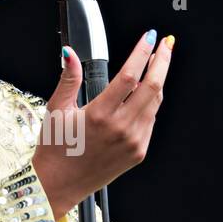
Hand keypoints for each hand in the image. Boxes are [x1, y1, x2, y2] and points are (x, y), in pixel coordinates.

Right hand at [31, 31, 174, 221]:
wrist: (60, 183)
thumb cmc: (56, 148)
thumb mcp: (56, 109)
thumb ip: (68, 79)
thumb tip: (71, 54)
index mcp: (99, 115)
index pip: (130, 76)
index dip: (142, 53)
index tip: (148, 37)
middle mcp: (120, 129)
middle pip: (153, 87)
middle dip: (163, 61)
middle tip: (166, 44)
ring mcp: (133, 142)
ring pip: (155, 103)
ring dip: (158, 81)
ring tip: (156, 65)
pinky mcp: (138, 153)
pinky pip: (150, 122)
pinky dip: (150, 104)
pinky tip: (143, 96)